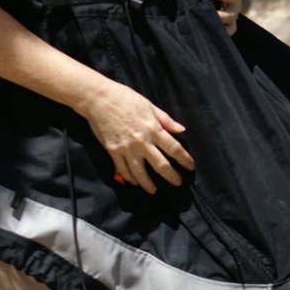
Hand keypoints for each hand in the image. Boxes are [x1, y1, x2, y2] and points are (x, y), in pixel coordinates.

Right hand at [78, 78, 194, 194]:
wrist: (99, 99)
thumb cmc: (125, 98)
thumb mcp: (149, 105)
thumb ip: (165, 120)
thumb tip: (181, 130)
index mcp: (153, 129)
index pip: (174, 148)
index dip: (184, 159)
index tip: (190, 166)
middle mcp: (142, 142)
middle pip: (160, 165)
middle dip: (171, 176)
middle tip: (178, 183)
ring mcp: (127, 148)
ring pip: (140, 173)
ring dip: (149, 184)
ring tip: (154, 191)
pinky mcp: (113, 151)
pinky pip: (123, 169)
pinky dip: (130, 177)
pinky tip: (135, 182)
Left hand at [207, 0, 242, 34]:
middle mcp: (236, 5)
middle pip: (232, 14)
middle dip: (220, 15)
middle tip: (205, 10)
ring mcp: (232, 16)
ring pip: (231, 26)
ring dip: (221, 26)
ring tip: (207, 24)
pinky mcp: (227, 23)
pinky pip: (228, 31)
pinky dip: (222, 34)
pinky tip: (209, 32)